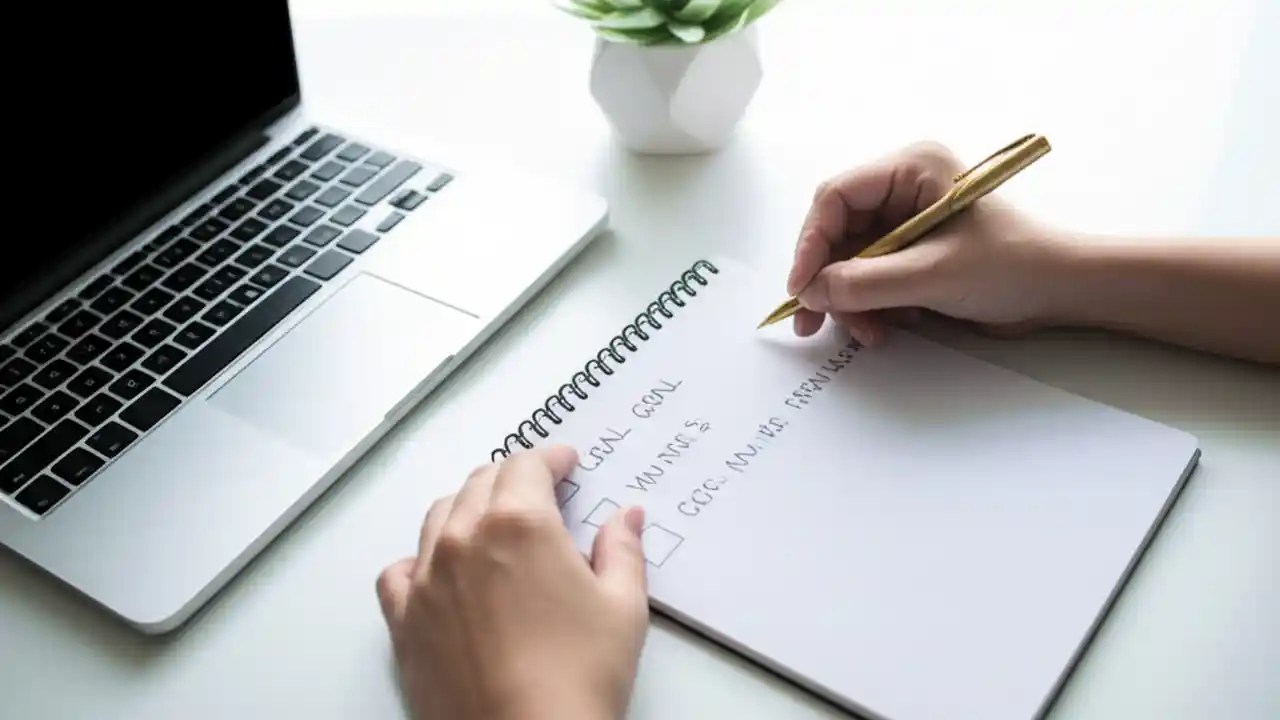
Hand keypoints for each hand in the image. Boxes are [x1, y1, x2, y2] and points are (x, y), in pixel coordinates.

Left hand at [377, 447, 648, 719]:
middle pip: (482, 482)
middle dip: (513, 479)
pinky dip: (421, 560)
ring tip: (493, 526)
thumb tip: (626, 516)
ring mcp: (427, 579)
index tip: (564, 464)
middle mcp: (464, 539)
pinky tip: (441, 572)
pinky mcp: (404, 620)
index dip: (551, 459)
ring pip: (440, 516)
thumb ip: (622, 549)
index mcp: (519, 523)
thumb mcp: (623, 607)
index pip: (528, 465)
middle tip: (538, 493)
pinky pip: (399, 570)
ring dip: (469, 508)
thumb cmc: (579, 677)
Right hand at [788, 141, 1069, 343]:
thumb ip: (866, 283)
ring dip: (850, 301)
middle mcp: (903, 188)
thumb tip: (810, 293)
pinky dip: (870, 306)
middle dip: (828, 280)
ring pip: (849, 261)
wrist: (1062, 292)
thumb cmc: (1012, 266)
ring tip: (868, 332)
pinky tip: (886, 327)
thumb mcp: (934, 275)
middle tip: (813, 322)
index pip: (835, 198)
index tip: (801, 288)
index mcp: (910, 168)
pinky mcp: (912, 253)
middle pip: (837, 233)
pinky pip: (870, 278)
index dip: (810, 243)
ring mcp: (906, 221)